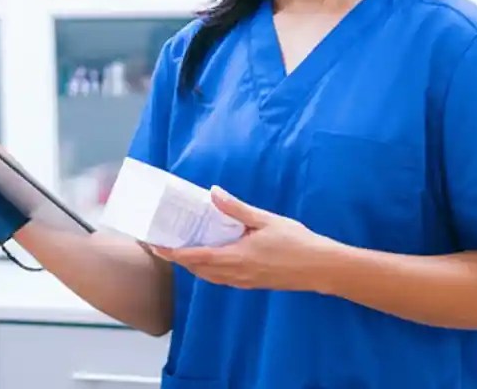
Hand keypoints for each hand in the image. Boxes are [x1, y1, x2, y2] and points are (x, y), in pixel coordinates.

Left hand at [150, 187, 340, 292]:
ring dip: (193, 264)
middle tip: (164, 243)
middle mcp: (235, 274)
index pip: (194, 257)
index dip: (171, 253)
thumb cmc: (297, 243)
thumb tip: (213, 192)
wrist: (322, 268)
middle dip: (178, 258)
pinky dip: (209, 269)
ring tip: (183, 248)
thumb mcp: (265, 220)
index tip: (154, 245)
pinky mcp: (252, 284)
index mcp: (235, 258)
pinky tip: (212, 256)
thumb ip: (236, 208)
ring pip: (209, 276)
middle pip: (197, 269)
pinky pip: (222, 279)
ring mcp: (244, 282)